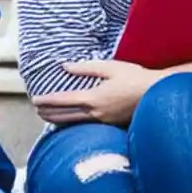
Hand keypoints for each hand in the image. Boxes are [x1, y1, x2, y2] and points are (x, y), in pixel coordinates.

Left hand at [31, 60, 161, 124]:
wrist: (156, 94)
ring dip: (58, 120)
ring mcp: (103, 122)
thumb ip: (86, 67)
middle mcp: (95, 113)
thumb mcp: (110, 67)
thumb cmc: (135, 77)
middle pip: (64, 116)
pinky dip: (72, 124)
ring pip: (74, 123)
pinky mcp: (110, 125)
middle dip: (48, 112)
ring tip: (47, 117)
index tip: (35, 99)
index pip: (63, 101)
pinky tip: (70, 121)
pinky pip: (85, 126)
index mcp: (93, 98)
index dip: (47, 100)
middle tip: (36, 109)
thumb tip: (65, 66)